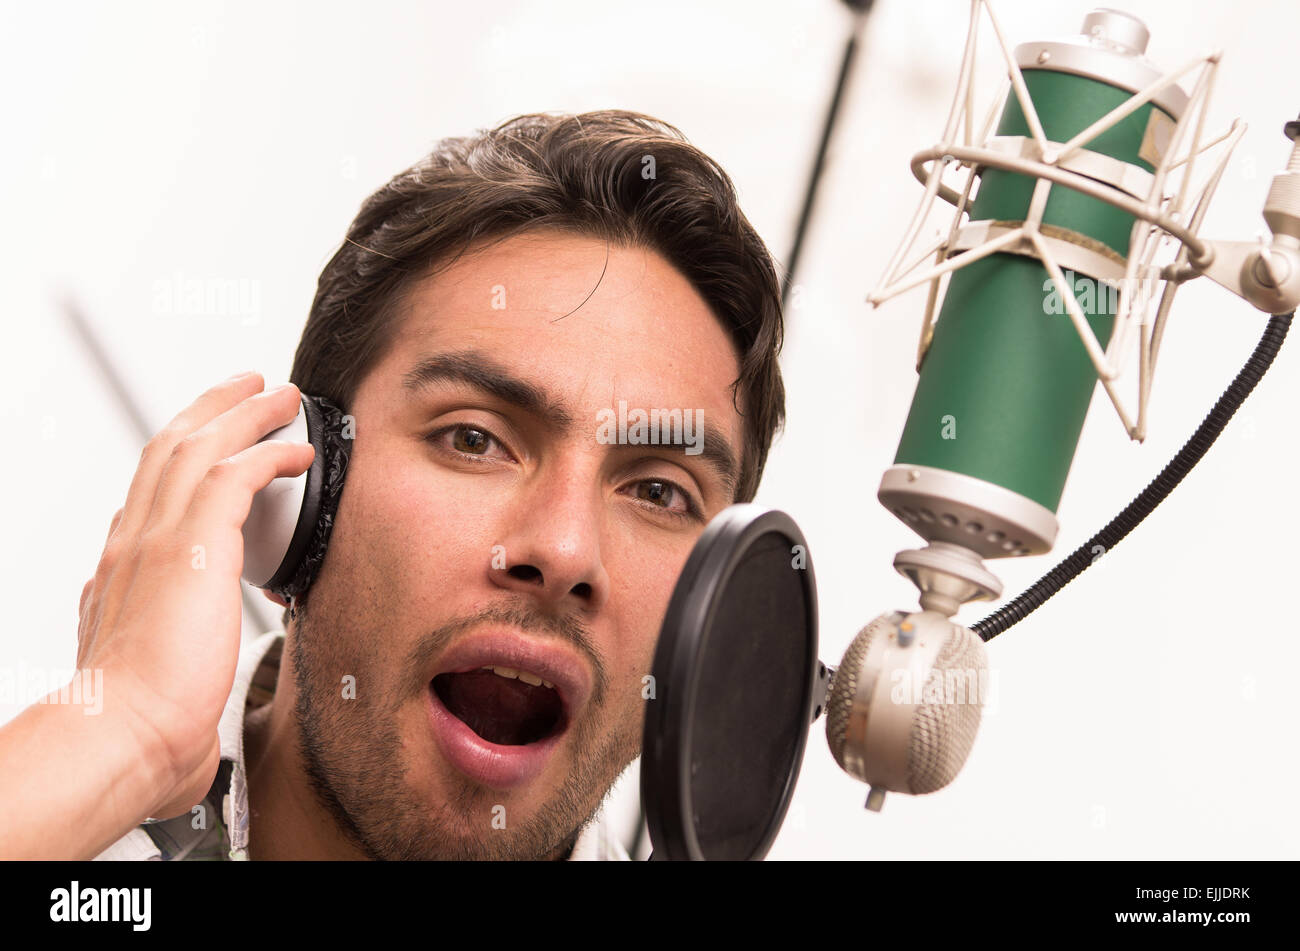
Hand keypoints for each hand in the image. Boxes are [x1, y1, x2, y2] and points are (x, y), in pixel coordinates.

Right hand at [75, 372, 313, 820]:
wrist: (122, 735)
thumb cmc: (138, 722)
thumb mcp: (141, 673)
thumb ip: (159, 653)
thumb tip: (181, 665)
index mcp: (119, 570)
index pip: (149, 493)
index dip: (180, 459)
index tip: (207, 445)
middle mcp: (132, 542)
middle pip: (168, 450)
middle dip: (209, 411)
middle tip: (244, 387)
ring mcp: (157, 538)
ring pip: (200, 446)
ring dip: (243, 414)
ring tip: (277, 395)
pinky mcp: (193, 546)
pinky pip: (236, 474)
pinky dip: (269, 453)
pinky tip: (298, 450)